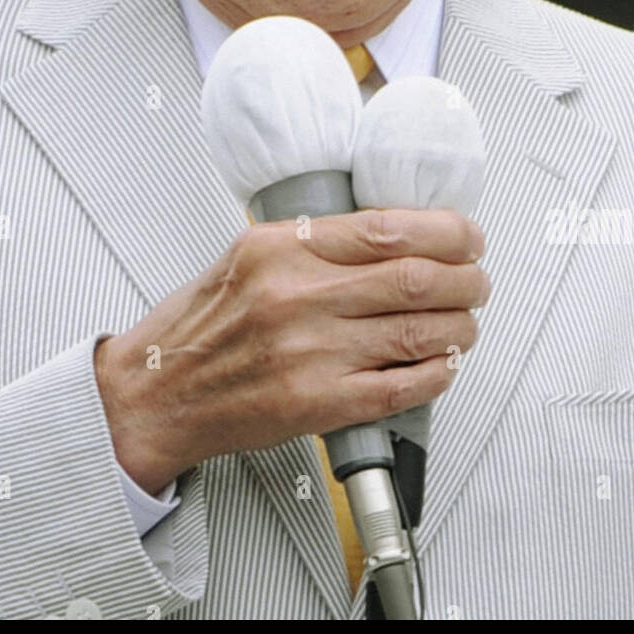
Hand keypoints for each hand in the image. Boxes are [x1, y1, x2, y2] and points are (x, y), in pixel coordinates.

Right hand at [95, 208, 488, 493]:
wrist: (156, 393)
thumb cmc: (200, 327)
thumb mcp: (248, 256)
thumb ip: (313, 243)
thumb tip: (392, 236)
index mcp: (280, 250)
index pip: (388, 229)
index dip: (446, 232)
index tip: (467, 235)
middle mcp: (297, 297)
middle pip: (416, 279)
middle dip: (466, 278)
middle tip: (478, 280)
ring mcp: (310, 354)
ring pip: (418, 332)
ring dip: (460, 326)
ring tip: (467, 322)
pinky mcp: (317, 404)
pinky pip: (400, 386)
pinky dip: (436, 373)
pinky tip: (444, 363)